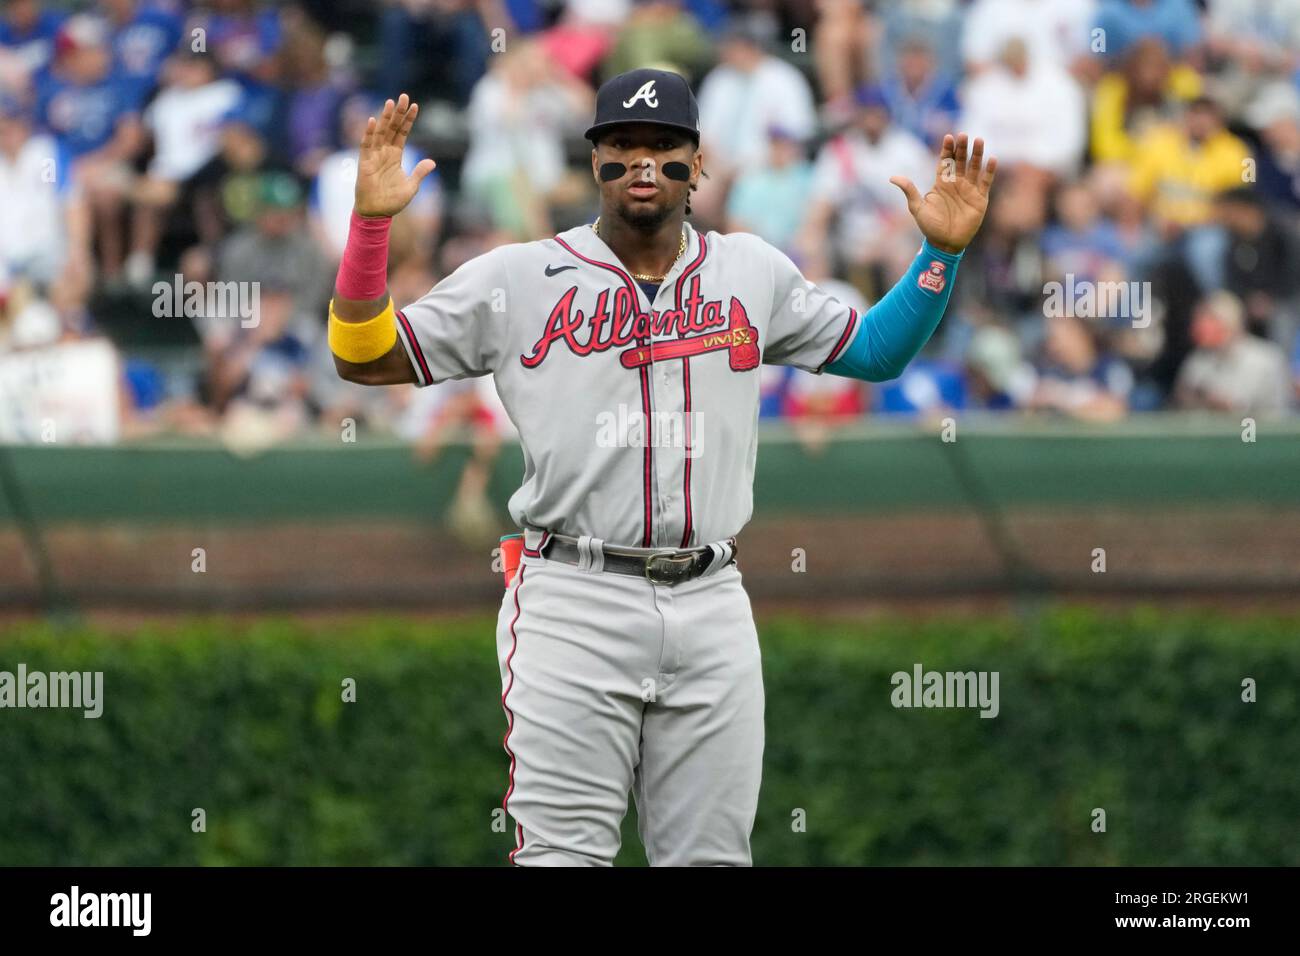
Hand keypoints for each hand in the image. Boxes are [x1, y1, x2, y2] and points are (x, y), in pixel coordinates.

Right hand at [354, 93, 436, 217]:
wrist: (377, 213)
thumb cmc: (392, 201)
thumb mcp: (411, 186)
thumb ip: (420, 172)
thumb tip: (432, 162)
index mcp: (395, 156)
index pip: (402, 133)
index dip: (408, 120)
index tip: (414, 106)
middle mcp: (384, 152)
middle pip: (392, 128)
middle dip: (397, 113)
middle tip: (403, 96)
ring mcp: (374, 156)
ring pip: (380, 132)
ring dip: (385, 117)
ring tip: (390, 102)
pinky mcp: (365, 163)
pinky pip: (366, 145)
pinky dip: (369, 133)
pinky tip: (373, 121)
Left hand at [890, 133, 996, 254]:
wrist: (945, 244)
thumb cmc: (930, 227)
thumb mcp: (917, 207)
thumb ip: (909, 190)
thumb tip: (892, 177)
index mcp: (942, 183)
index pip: (945, 161)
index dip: (947, 149)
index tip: (948, 137)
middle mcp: (956, 183)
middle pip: (960, 161)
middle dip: (962, 148)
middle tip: (963, 135)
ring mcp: (969, 190)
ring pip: (974, 167)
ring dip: (977, 154)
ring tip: (979, 140)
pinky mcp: (980, 199)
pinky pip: (986, 182)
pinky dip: (990, 171)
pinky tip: (992, 159)